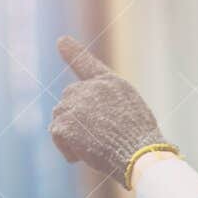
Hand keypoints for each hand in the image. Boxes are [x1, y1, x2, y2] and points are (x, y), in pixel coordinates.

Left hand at [49, 36, 167, 188]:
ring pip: (59, 115)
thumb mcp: (132, 114)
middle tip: (97, 139)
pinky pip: (56, 133)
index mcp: (111, 83)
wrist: (140, 156)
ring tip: (95, 147)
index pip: (87, 64)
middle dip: (75, 117)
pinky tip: (85, 155)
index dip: (73, 52)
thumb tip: (81, 115)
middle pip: (69, 97)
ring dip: (71, 134)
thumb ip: (107, 104)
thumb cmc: (141, 143)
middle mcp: (92, 87)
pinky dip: (67, 148)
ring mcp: (77, 103)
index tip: (61, 41)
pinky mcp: (66, 122)